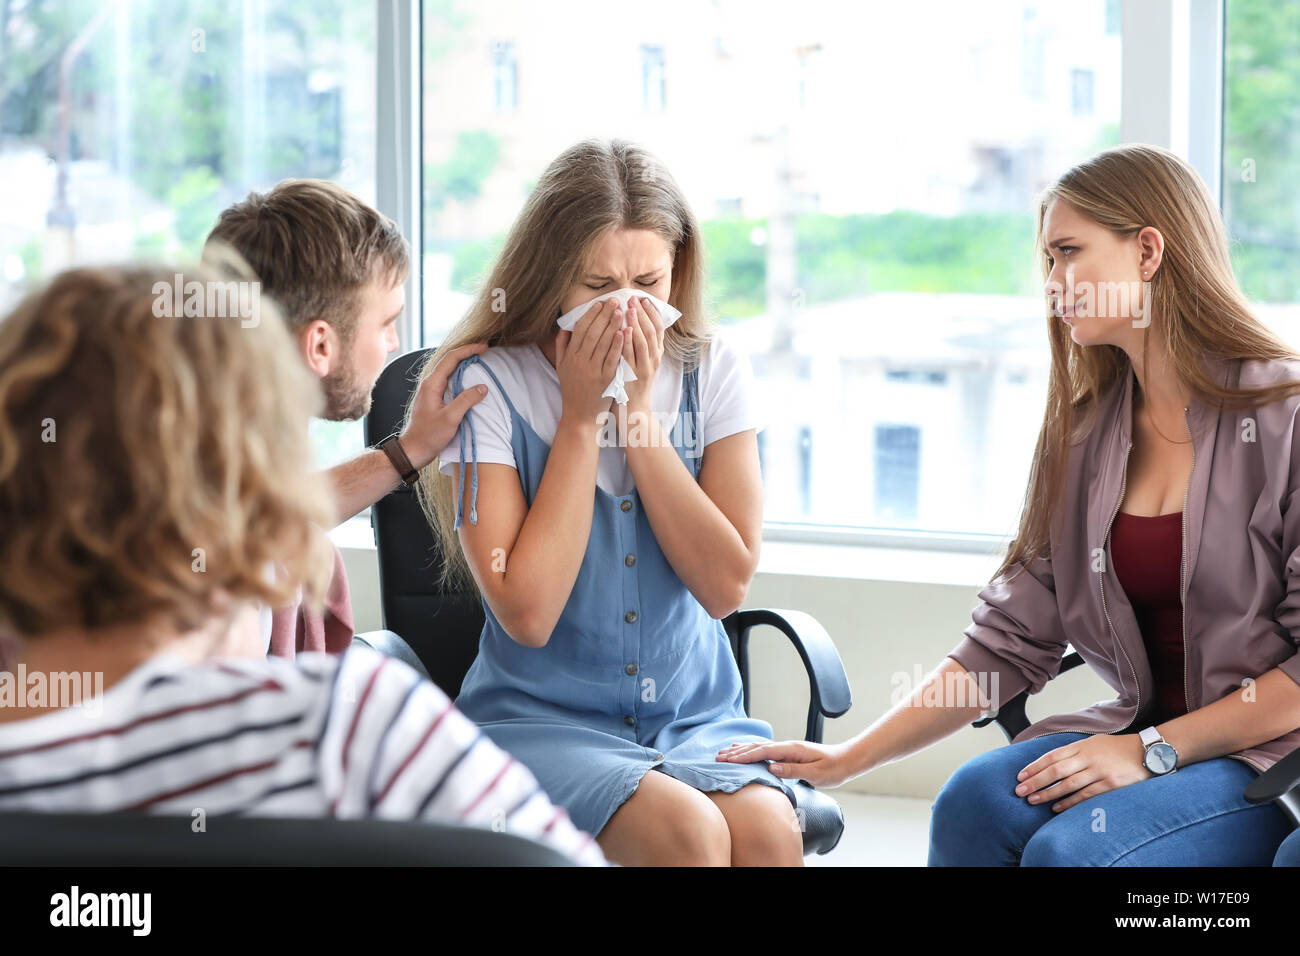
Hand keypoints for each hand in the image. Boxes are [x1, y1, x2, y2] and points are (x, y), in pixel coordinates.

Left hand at [401, 342, 490, 467]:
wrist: (414, 449)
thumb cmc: (429, 436)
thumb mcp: (450, 418)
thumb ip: (466, 400)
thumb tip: (482, 387)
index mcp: (432, 384)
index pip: (451, 359)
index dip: (468, 350)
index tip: (484, 347)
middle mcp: (430, 383)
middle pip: (449, 360)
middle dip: (467, 352)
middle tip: (484, 350)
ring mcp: (431, 390)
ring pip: (448, 369)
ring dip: (464, 362)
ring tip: (479, 360)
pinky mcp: (434, 398)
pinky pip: (448, 380)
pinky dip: (460, 374)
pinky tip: (469, 378)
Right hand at [556, 297, 623, 426]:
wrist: (579, 416)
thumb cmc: (572, 390)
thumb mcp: (561, 367)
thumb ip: (562, 347)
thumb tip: (564, 327)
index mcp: (570, 357)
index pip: (580, 330)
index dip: (590, 315)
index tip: (599, 303)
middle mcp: (579, 362)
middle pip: (592, 333)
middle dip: (604, 315)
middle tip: (614, 300)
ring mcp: (592, 371)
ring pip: (602, 344)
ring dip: (612, 325)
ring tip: (621, 311)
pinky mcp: (605, 380)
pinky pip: (611, 359)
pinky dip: (617, 345)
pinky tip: (624, 332)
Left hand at [619, 295, 664, 415]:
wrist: (634, 408)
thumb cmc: (633, 382)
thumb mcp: (641, 360)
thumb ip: (639, 343)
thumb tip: (635, 321)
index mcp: (656, 353)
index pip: (658, 328)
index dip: (652, 312)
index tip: (644, 299)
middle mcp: (654, 359)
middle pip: (652, 331)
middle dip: (644, 313)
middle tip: (635, 299)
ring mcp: (645, 368)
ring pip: (644, 342)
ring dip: (638, 324)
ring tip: (630, 309)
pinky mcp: (635, 376)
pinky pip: (632, 357)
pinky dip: (628, 342)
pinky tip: (623, 331)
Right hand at [715, 739, 852, 788]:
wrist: (846, 760)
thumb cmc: (833, 769)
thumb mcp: (815, 773)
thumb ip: (793, 769)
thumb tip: (771, 767)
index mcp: (791, 750)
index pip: (762, 752)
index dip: (743, 756)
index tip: (727, 761)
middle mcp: (786, 746)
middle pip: (756, 747)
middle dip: (736, 752)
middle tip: (717, 758)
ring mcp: (786, 748)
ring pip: (758, 747)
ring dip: (740, 750)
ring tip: (724, 752)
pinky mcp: (788, 753)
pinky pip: (764, 750)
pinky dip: (750, 750)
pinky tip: (744, 750)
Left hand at [1014, 733, 1150, 812]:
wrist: (1148, 752)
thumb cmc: (1117, 748)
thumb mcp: (1093, 743)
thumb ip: (1074, 751)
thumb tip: (1051, 762)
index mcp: (1081, 745)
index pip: (1052, 756)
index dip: (1034, 767)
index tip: (1021, 776)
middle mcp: (1088, 757)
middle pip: (1055, 770)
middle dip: (1035, 781)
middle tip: (1020, 791)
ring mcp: (1099, 771)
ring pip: (1068, 784)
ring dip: (1048, 793)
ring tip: (1033, 800)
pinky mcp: (1110, 784)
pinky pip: (1085, 795)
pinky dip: (1069, 802)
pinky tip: (1056, 808)